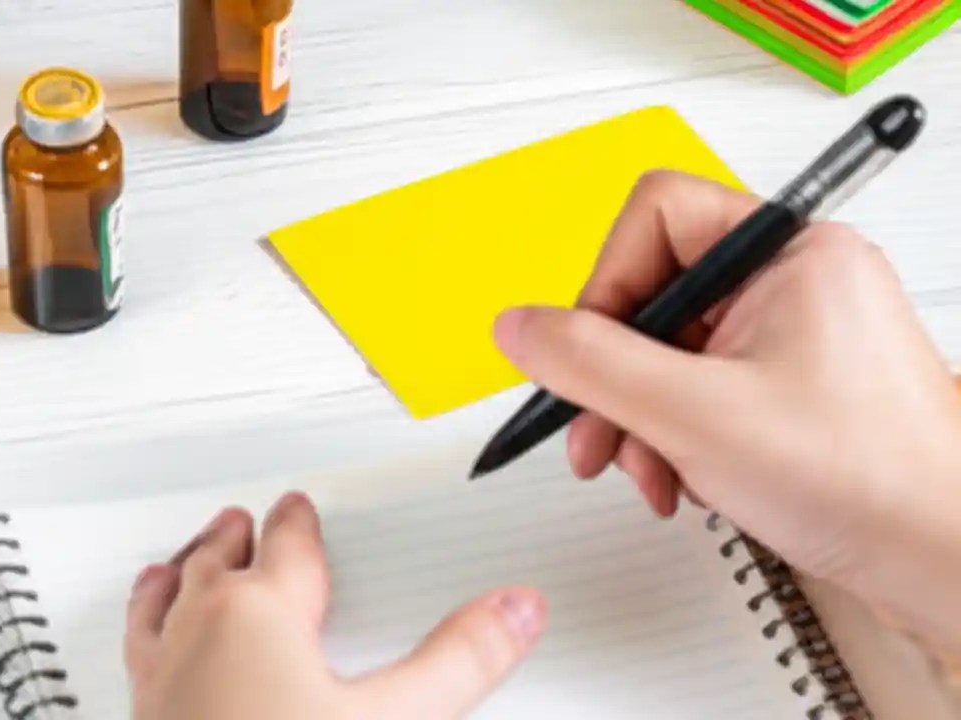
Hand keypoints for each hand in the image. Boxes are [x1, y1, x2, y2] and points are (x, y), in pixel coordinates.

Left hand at [125, 493, 545, 719]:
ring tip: (179, 563)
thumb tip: (510, 613)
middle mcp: (198, 631)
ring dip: (180, 573)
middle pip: (216, 561)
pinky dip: (145, 627)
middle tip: (243, 520)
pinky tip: (146, 648)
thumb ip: (458, 661)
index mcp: (258, 612)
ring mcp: (160, 676)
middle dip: (234, 537)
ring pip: (163, 600)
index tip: (299, 507)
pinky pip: (137, 648)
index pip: (285, 545)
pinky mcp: (141, 716)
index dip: (297, 522)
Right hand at [492, 171, 960, 658]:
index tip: (584, 352)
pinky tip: (687, 479)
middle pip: (653, 293)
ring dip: (641, 418)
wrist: (944, 562)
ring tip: (653, 473)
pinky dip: (676, 436)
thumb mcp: (694, 416)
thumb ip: (590, 364)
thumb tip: (520, 327)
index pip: (656, 216)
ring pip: (668, 350)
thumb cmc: (868, 481)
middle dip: (615, 376)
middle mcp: (790, 280)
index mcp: (787, 252)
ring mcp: (790, 333)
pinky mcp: (787, 383)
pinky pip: (698, 388)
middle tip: (599, 432)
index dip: (605, 284)